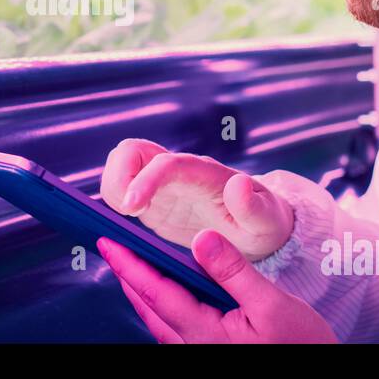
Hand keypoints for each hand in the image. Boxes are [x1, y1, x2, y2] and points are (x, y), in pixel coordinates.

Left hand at [98, 230, 337, 343]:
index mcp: (203, 333)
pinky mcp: (213, 354)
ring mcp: (202, 354)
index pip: (154, 292)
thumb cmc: (302, 349)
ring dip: (145, 292)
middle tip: (114, 247)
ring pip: (160, 322)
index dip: (128, 265)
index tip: (107, 241)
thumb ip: (233, 272)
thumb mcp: (272, 305)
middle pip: (149, 308)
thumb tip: (202, 238)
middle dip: (129, 276)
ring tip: (136, 265)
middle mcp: (194, 347)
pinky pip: (176, 330)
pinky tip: (172, 294)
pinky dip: (165, 306)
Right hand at [100, 138, 294, 260]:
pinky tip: (123, 225)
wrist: (258, 228)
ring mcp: (162, 185)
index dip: (146, 180)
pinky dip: (111, 203)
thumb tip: (237, 183)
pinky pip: (120, 191)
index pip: (168, 164)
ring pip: (121, 165)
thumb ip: (253, 205)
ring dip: (111, 188)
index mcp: (204, 173)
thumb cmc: (264, 223)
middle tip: (125, 211)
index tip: (132, 206)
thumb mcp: (266, 221)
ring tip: (125, 220)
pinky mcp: (153, 201)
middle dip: (117, 174)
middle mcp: (178, 171)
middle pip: (133, 150)